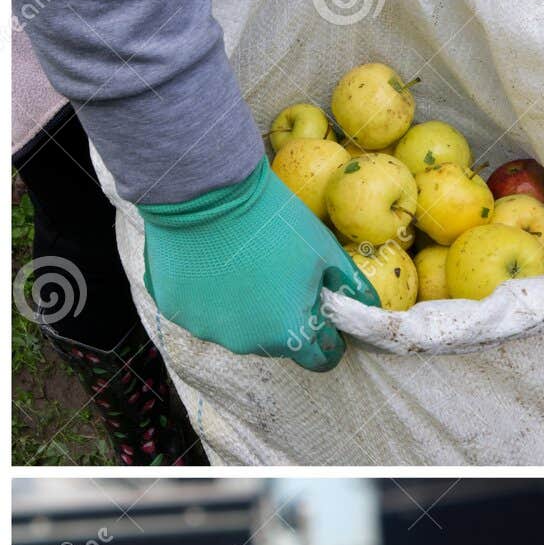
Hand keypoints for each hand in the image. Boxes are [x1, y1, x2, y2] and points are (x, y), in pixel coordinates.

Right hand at [140, 159, 378, 370]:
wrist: (206, 186)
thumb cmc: (274, 219)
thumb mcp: (325, 251)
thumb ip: (351, 287)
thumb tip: (368, 307)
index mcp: (288, 335)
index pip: (318, 358)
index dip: (327, 339)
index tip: (325, 318)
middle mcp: (246, 343)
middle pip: (277, 343)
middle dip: (286, 319)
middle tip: (282, 282)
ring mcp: (207, 328)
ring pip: (237, 328)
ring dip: (247, 309)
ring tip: (247, 269)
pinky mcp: (175, 309)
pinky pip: (201, 310)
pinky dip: (210, 295)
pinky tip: (213, 265)